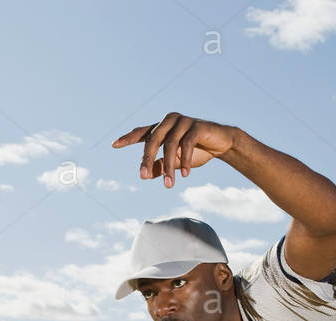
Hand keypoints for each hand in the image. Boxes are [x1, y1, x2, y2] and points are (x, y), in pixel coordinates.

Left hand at [112, 113, 236, 187]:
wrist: (221, 144)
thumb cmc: (197, 151)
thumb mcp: (176, 162)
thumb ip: (160, 166)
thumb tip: (144, 175)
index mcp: (162, 128)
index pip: (142, 133)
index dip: (128, 138)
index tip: (114, 145)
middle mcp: (170, 121)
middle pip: (153, 139)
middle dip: (147, 159)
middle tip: (142, 176)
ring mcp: (183, 121)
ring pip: (170, 144)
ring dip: (168, 166)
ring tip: (169, 184)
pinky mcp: (197, 125)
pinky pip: (187, 143)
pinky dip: (185, 160)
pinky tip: (185, 174)